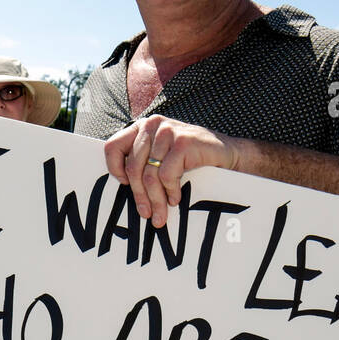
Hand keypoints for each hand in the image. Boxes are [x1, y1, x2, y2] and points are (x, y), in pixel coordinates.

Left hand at [103, 114, 242, 226]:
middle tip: (146, 214)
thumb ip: (142, 162)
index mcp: (141, 128)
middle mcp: (152, 125)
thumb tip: (122, 189)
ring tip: (161, 214)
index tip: (124, 185)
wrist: (226, 153)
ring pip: (150, 175)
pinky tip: (176, 198)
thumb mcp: (160, 156)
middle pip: (133, 167)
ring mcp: (167, 132)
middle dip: (139, 195)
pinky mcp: (183, 142)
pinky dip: (171, 191)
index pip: (112, 147)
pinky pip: (167, 175)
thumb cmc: (190, 158)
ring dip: (156, 200)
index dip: (114, 169)